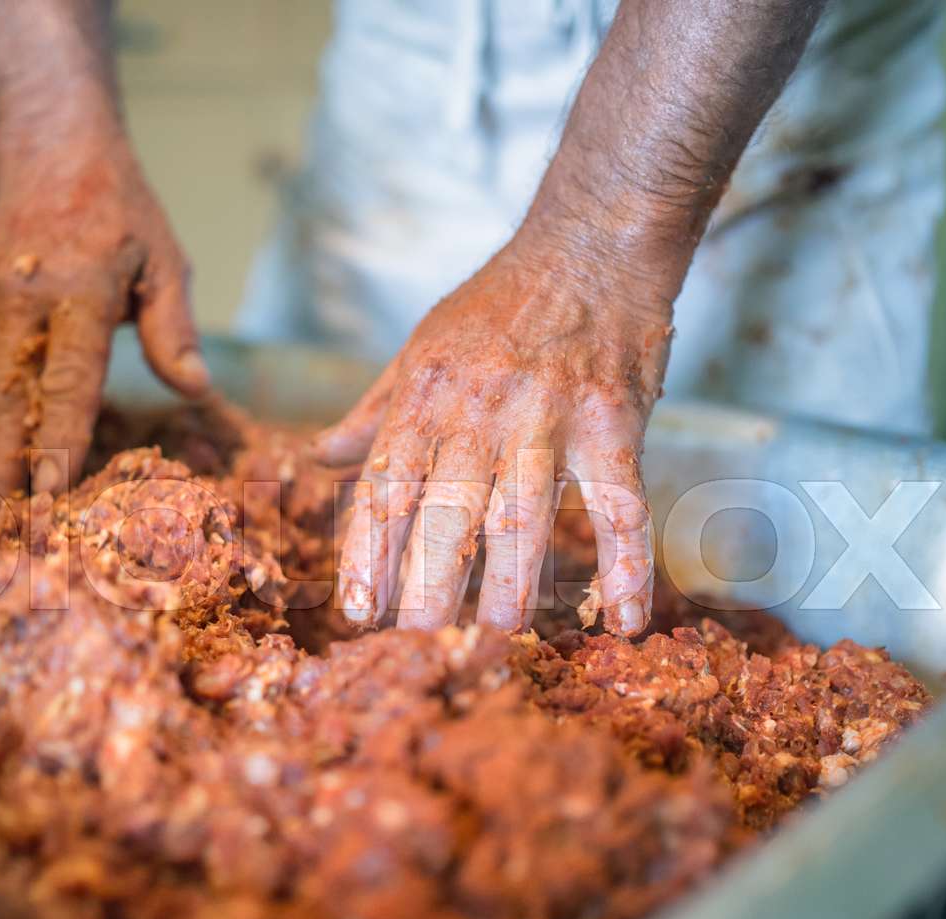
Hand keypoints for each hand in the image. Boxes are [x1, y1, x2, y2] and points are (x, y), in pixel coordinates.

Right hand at [0, 140, 207, 503]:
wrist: (53, 150)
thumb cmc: (121, 213)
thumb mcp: (164, 260)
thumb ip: (174, 329)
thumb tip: (196, 389)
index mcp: (81, 291)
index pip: (69, 377)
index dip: (59, 436)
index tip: (52, 488)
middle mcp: (25, 301)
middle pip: (8, 395)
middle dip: (0, 465)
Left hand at [315, 235, 670, 635]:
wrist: (590, 246)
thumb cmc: (499, 304)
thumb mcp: (420, 348)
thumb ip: (373, 410)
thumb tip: (319, 458)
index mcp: (426, 397)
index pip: (387, 487)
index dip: (368, 553)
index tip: (356, 611)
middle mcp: (480, 411)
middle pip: (447, 512)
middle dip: (428, 584)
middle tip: (416, 646)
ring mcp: (549, 419)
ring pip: (524, 515)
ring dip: (511, 584)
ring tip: (498, 639)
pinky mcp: (614, 424)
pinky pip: (622, 505)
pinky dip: (626, 564)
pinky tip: (627, 619)